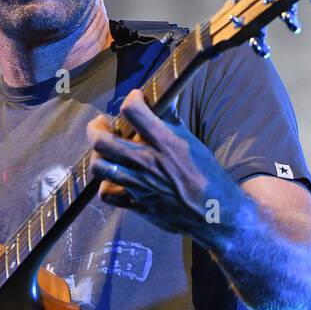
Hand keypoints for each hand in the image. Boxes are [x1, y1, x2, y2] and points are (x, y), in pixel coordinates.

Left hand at [85, 88, 240, 238]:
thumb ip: (172, 120)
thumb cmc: (206, 175)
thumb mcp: (192, 143)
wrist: (214, 213)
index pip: (133, 111)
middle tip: (102, 124)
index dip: (131, 99)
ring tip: (104, 151)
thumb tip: (164, 96)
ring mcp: (139, 185)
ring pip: (100, 167)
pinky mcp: (137, 204)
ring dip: (98, 156)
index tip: (135, 99)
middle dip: (96, 128)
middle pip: (102, 141)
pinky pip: (107, 194)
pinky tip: (114, 179)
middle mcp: (147, 162)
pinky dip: (106, 186)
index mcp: (164, 142)